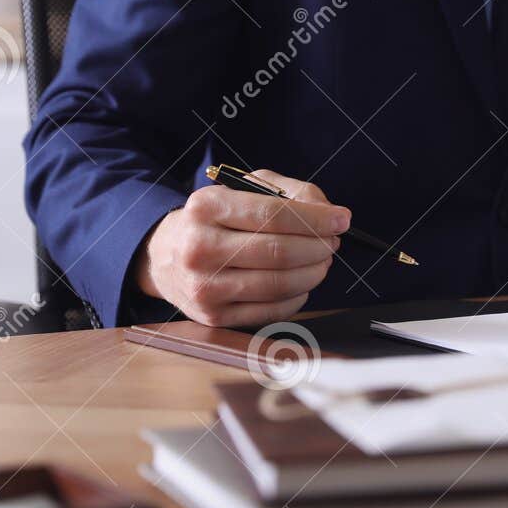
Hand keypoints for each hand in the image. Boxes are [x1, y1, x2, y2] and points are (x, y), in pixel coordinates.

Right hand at [134, 170, 347, 326]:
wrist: (165, 257)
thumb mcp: (241, 190)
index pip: (273, 214)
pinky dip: (298, 296)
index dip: (315, 219)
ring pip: (279, 284)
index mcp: (206, 207)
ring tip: (322, 260)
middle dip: (319, 246)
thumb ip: (288, 192)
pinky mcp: (214, 317)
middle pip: (279, 252)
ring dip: (314, 272)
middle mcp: (199, 248)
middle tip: (333, 241)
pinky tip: (302, 282)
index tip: (342, 219)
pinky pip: (272, 309)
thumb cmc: (214, 220)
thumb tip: (328, 213)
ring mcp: (205, 287)